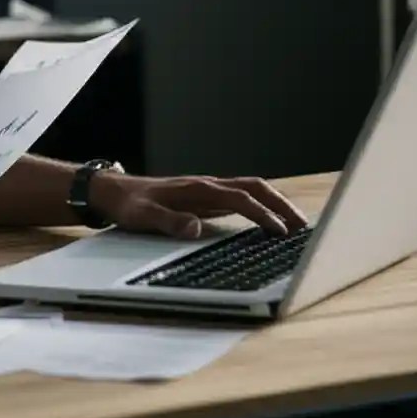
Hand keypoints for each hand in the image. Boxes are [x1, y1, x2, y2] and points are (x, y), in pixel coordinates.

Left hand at [91, 173, 309, 238]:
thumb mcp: (142, 216)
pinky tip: (270, 223)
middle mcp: (207, 186)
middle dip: (281, 204)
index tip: (279, 232)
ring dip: (275, 204)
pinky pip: (241, 198)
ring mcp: (207, 190)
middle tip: (303, 227)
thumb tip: (195, 228)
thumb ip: (168, 222)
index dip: (261, 214)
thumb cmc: (128, 205)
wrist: (113, 192)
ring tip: (296, 226)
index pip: (239, 198)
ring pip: (251, 190)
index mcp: (197, 189)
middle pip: (255, 187)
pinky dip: (261, 206)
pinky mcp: (205, 198)